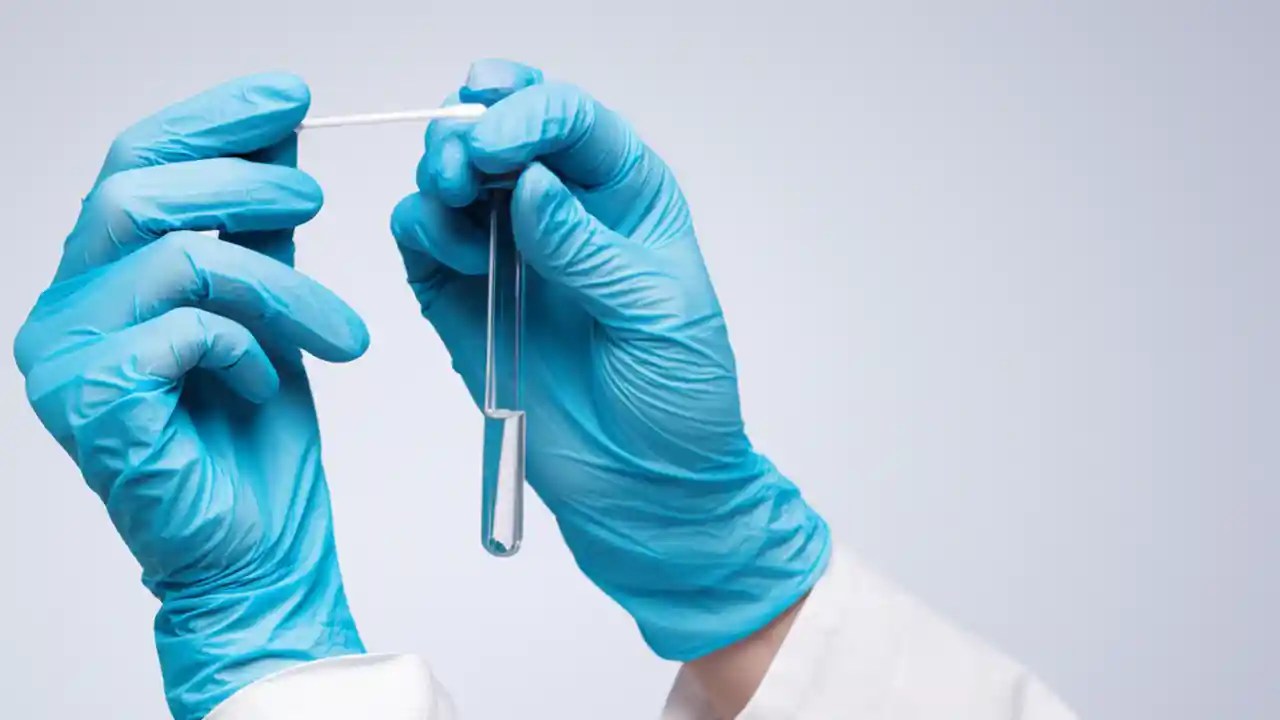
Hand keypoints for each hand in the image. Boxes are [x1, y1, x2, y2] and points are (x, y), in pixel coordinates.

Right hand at [14, 75, 367, 719]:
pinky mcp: (93, 407)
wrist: (259, 554)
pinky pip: (180, 328)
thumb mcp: (269, 312)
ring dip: (277, 280)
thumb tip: (281, 137)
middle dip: (247, 181)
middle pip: (139, 191)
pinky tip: (272, 385)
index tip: (292, 96)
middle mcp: (64, 312)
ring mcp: (66, 361)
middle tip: (319, 200)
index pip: (138, 163)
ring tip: (337, 328)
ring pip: (174, 255)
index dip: (214, 119)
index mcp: (99, 279)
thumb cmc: (259, 445)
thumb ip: (258, 232)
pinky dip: (247, 346)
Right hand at [391, 60, 829, 660]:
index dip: (528, 111)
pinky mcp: (464, 296)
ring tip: (455, 203)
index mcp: (625, 195)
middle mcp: (562, 209)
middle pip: (501, 128)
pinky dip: (421, 228)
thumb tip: (530, 183)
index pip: (570, 118)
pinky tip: (451, 252)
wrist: (645, 487)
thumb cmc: (679, 400)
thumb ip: (588, 246)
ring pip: (454, 175)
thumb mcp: (655, 313)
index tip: (498, 146)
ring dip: (441, 173)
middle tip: (463, 167)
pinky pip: (424, 238)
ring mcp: (510, 250)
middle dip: (471, 129)